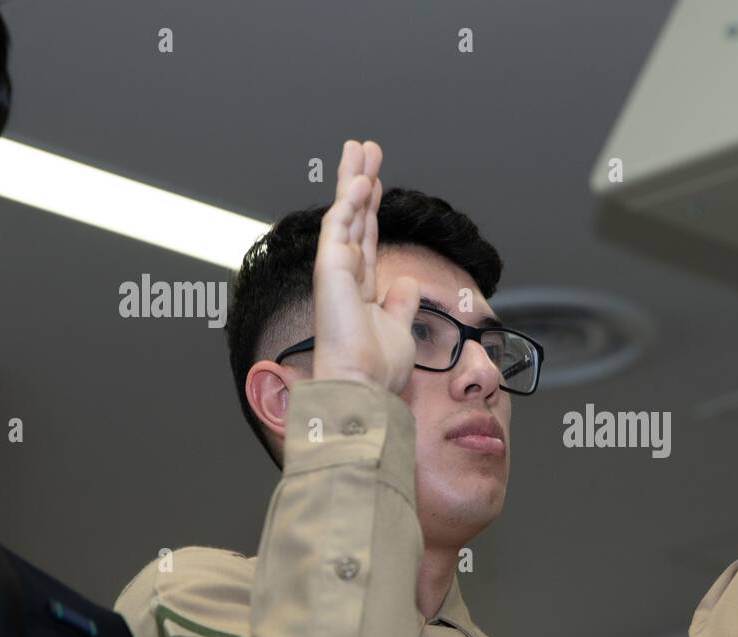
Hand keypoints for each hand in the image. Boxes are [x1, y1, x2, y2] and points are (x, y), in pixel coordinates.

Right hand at [311, 140, 418, 392]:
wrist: (363, 387)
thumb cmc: (377, 370)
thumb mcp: (399, 330)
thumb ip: (401, 304)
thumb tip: (408, 284)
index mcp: (361, 289)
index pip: (368, 237)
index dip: (372, 207)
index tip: (376, 180)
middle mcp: (345, 276)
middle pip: (355, 218)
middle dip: (359, 181)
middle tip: (364, 149)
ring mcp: (335, 272)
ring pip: (345, 215)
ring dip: (353, 180)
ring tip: (361, 149)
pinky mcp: (329, 272)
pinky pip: (340, 229)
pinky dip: (349, 204)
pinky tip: (361, 181)